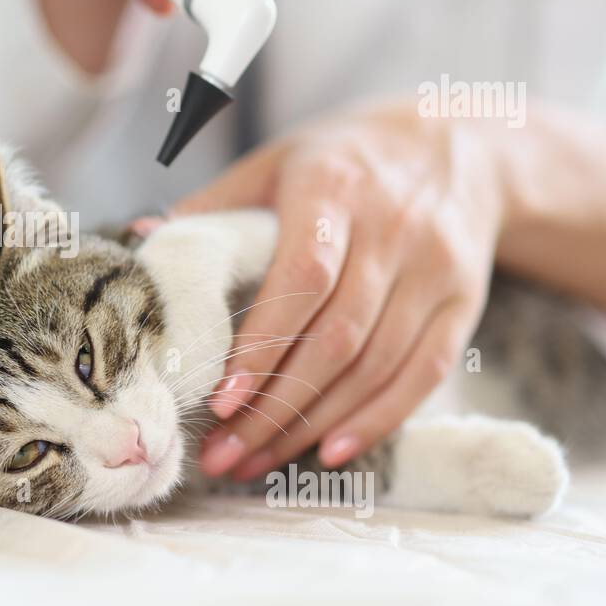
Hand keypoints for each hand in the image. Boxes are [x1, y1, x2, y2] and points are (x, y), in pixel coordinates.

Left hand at [172, 102, 506, 477]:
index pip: (302, 278)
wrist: (457, 144)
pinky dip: (377, 420)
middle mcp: (392, 230)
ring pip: (376, 366)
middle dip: (275, 407)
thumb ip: (214, 205)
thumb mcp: (277, 162)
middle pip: (337, 337)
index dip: (263, 345)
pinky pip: (423, 374)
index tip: (220, 399)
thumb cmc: (342, 159)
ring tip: (254, 461)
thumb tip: (141, 236)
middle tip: (222, 454)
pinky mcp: (464, 301)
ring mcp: (435, 269)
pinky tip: (329, 453)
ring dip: (312, 425)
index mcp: (334, 190)